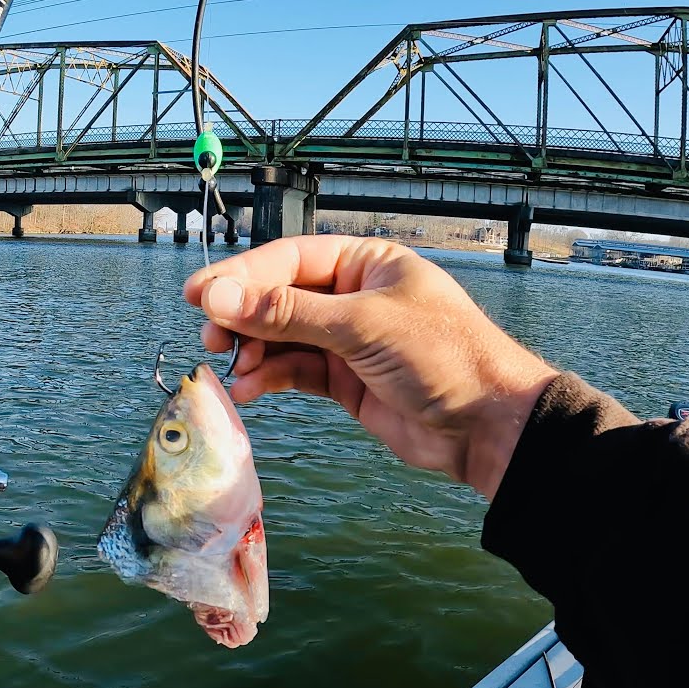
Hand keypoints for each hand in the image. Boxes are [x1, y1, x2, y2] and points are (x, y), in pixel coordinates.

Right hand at [184, 235, 557, 499]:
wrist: (489, 427)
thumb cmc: (443, 356)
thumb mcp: (361, 326)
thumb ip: (287, 313)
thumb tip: (220, 296)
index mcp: (366, 262)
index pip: (289, 260)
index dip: (241, 276)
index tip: (198, 295)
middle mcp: (353, 296)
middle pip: (279, 297)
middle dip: (242, 317)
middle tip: (209, 338)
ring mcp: (348, 340)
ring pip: (281, 338)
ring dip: (252, 352)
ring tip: (230, 368)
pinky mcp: (345, 381)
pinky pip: (294, 371)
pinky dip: (269, 378)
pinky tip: (249, 389)